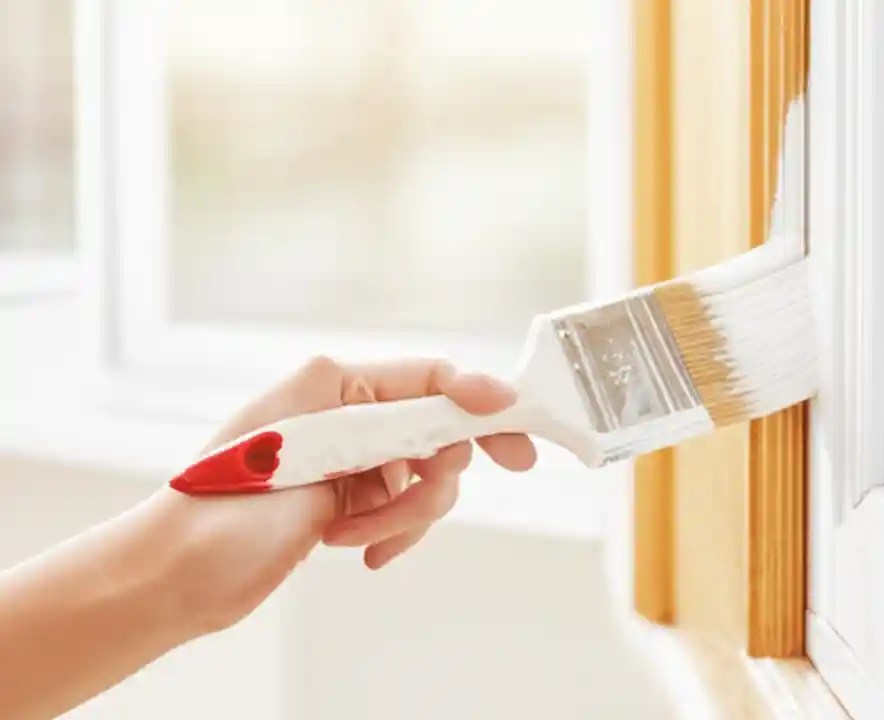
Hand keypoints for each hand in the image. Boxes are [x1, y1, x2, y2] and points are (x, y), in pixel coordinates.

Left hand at [151, 356, 535, 633]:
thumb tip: (464, 409)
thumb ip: (394, 427)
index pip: (429, 377)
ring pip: (427, 477)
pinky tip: (362, 551)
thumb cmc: (224, 509)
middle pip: (437, 431)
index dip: (478, 399)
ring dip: (404, 515)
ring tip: (354, 537)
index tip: (516, 425)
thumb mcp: (316, 455)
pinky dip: (395, 533)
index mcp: (332, 383)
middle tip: (421, 504)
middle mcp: (345, 412)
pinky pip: (405, 509)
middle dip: (431, 477)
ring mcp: (349, 457)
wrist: (176, 576)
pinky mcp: (349, 498)